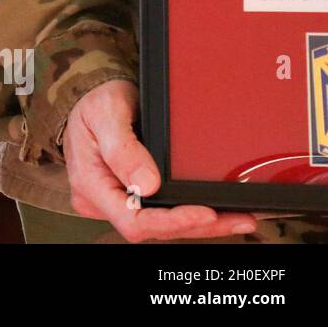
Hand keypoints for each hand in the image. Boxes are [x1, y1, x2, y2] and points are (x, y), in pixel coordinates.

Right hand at [64, 79, 255, 240]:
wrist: (89, 98)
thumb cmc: (94, 103)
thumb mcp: (105, 114)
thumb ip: (123, 148)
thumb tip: (148, 184)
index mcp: (90, 185)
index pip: (132, 220)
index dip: (172, 222)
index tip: (206, 212)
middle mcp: (100, 201)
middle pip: (152, 228)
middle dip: (197, 225)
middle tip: (239, 218)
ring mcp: (115, 202)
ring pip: (161, 225)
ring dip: (200, 224)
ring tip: (238, 218)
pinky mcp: (130, 198)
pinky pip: (161, 213)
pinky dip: (190, 214)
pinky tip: (217, 212)